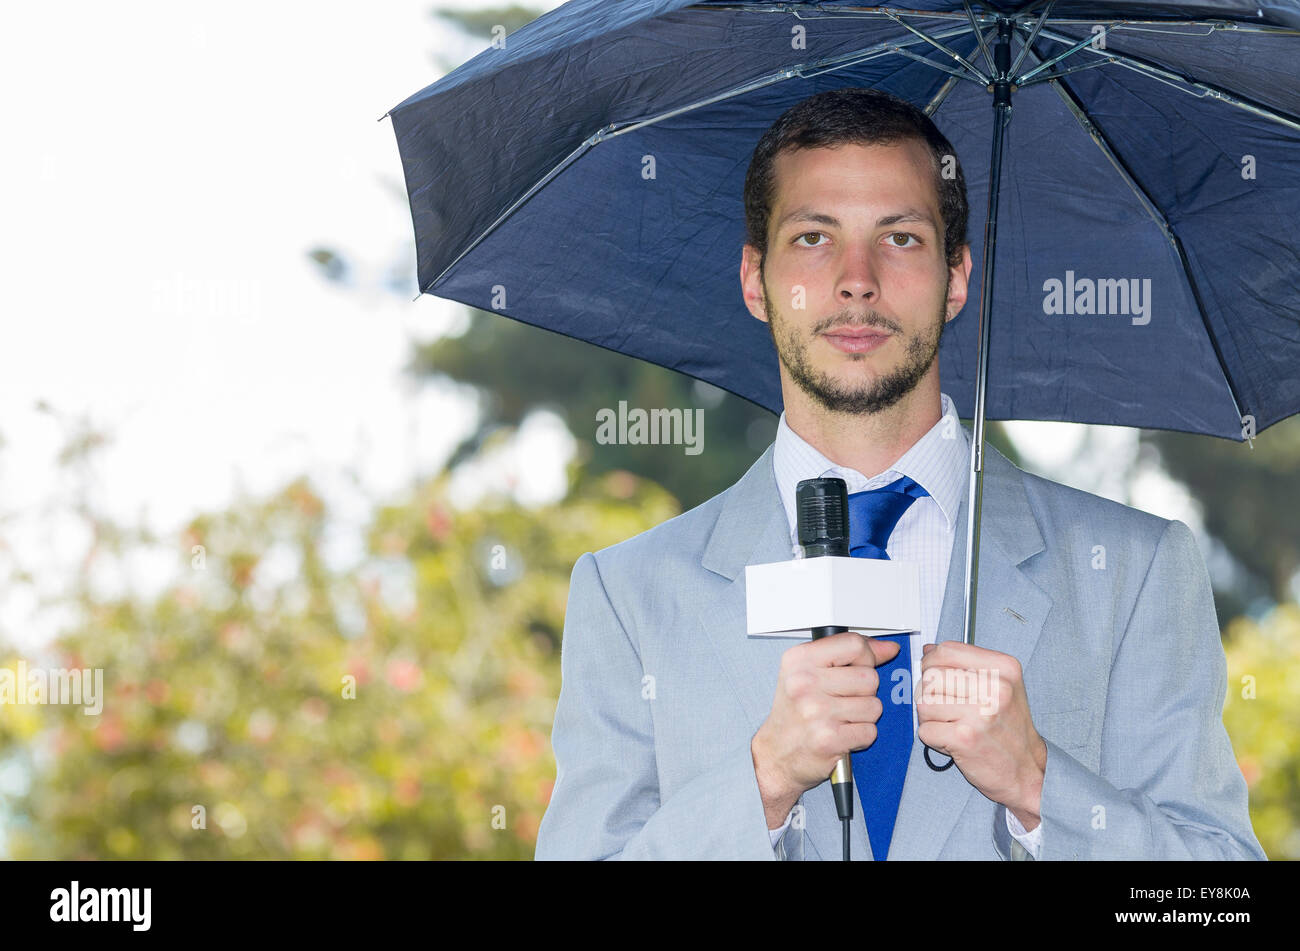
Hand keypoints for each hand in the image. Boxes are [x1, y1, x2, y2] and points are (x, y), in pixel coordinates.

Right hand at [751, 632, 899, 826]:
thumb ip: (849, 655)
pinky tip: (842, 735)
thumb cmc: (795, 713)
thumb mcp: (810, 672)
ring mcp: (816, 711)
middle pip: (869, 677)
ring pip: (874, 705)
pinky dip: (861, 737)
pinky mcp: (828, 739)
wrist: (777, 753)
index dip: (866, 656)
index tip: (860, 666)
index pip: (854, 644)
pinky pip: (870, 731)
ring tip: (841, 719)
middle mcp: (804, 683)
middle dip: (864, 692)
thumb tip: (888, 648)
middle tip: (841, 701)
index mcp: (799, 660)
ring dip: (864, 716)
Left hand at [916, 641, 1047, 829]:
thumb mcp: (1000, 686)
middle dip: (929, 694)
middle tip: (945, 708)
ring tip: (952, 725)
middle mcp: (995, 687)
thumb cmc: (1009, 729)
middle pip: (931, 676)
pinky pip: (925, 730)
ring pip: (924, 703)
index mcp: (1003, 668)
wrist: (1028, 770)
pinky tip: (953, 741)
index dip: (931, 662)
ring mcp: (980, 713)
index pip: (947, 650)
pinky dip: (933, 739)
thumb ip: (965, 666)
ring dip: (931, 718)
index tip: (934, 674)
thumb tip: (928, 650)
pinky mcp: (965, 738)